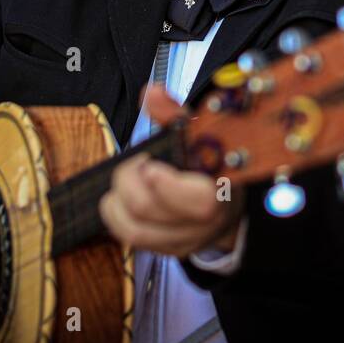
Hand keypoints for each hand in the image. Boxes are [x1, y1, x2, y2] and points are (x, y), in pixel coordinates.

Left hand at [99, 83, 246, 257]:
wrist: (227, 203)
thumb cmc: (210, 161)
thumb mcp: (199, 132)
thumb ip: (173, 113)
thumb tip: (151, 93)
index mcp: (221, 189)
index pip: (198, 200)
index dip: (166, 184)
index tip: (149, 164)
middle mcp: (204, 222)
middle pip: (149, 209)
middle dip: (128, 180)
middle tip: (135, 164)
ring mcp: (184, 240)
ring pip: (134, 229)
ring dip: (116, 199)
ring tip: (125, 181)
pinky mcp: (168, 250)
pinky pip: (131, 239)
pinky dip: (117, 215)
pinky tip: (121, 198)